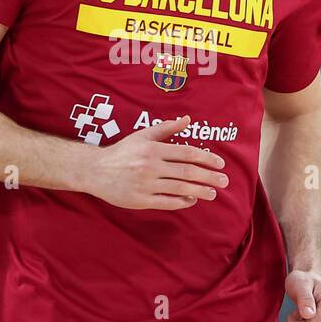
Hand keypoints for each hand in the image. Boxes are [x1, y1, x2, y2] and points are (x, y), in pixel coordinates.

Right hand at [82, 114, 227, 209]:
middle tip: (225, 180)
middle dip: (209, 176)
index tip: (220, 163)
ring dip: (200, 191)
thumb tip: (188, 119)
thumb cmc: (122, 152)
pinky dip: (182, 202)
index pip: (187, 153)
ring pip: (180, 188)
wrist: (95, 170)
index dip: (207, 158)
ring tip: (213, 193)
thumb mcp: (143, 136)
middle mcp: (151, 166)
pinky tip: (192, 200)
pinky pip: (167, 202)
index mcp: (153, 149)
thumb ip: (166, 128)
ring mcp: (146, 184)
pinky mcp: (140, 200)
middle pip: (187, 172)